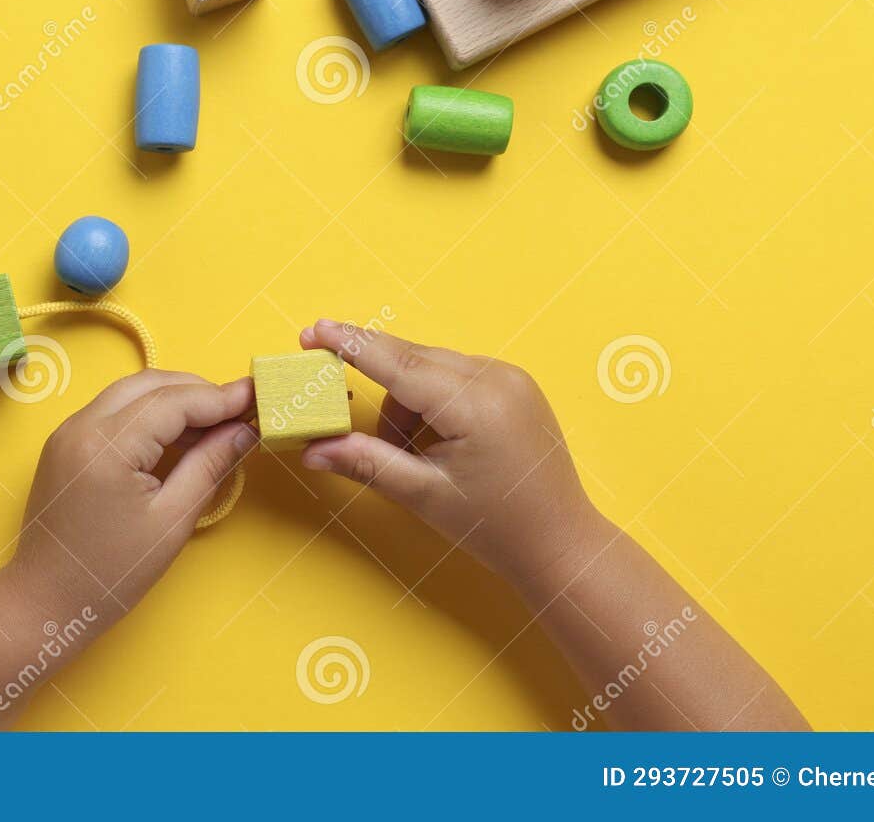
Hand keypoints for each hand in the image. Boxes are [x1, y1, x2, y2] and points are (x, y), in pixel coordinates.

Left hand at [9, 370, 255, 626]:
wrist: (43, 602)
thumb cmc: (110, 574)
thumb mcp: (172, 521)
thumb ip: (210, 466)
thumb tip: (244, 430)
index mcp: (105, 444)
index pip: (172, 400)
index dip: (219, 398)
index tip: (257, 397)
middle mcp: (80, 425)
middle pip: (150, 384)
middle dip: (198, 392)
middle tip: (240, 413)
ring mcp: (67, 432)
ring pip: (131, 393)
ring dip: (174, 401)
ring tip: (215, 428)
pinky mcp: (65, 444)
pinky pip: (114, 412)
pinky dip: (149, 415)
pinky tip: (178, 438)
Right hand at [298, 319, 601, 580]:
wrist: (561, 542)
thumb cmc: (497, 526)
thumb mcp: (424, 495)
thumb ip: (365, 462)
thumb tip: (312, 449)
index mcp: (474, 403)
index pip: (397, 361)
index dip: (349, 344)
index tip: (312, 331)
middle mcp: (495, 377)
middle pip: (411, 359)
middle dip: (374, 386)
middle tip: (335, 405)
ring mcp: (510, 377)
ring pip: (431, 366)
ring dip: (405, 400)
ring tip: (405, 453)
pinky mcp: (514, 384)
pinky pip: (455, 374)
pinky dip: (431, 399)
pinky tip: (433, 441)